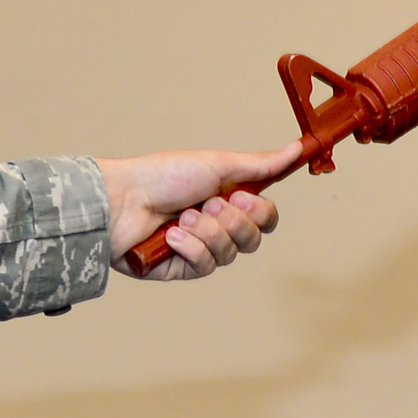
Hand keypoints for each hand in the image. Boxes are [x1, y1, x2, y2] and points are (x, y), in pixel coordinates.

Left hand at [98, 143, 301, 277]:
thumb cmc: (162, 176)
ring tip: (181, 218)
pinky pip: (204, 265)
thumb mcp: (217, 164)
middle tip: (207, 205)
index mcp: (227, 199)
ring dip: (206, 232)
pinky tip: (170, 236)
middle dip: (232, 222)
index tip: (240, 196)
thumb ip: (260, 164)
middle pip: (252, 239)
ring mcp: (198, 248)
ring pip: (229, 253)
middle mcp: (216, 225)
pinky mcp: (180, 268)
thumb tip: (296, 149)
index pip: (266, 218)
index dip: (259, 212)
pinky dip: (189, 248)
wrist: (121, 200)